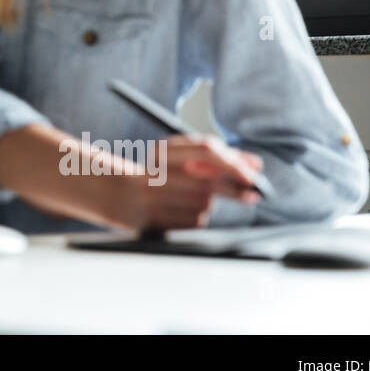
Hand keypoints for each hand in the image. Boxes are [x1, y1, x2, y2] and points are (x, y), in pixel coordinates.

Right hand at [99, 135, 263, 231]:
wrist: (114, 193)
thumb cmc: (155, 173)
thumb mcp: (175, 156)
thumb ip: (209, 157)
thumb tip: (252, 165)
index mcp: (163, 150)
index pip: (207, 150)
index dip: (235, 161)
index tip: (255, 169)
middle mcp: (158, 172)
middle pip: (210, 180)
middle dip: (235, 188)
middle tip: (253, 193)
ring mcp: (156, 198)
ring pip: (205, 203)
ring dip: (207, 202)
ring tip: (187, 197)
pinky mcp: (156, 221)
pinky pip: (194, 220)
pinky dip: (195, 216)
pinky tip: (178, 209)